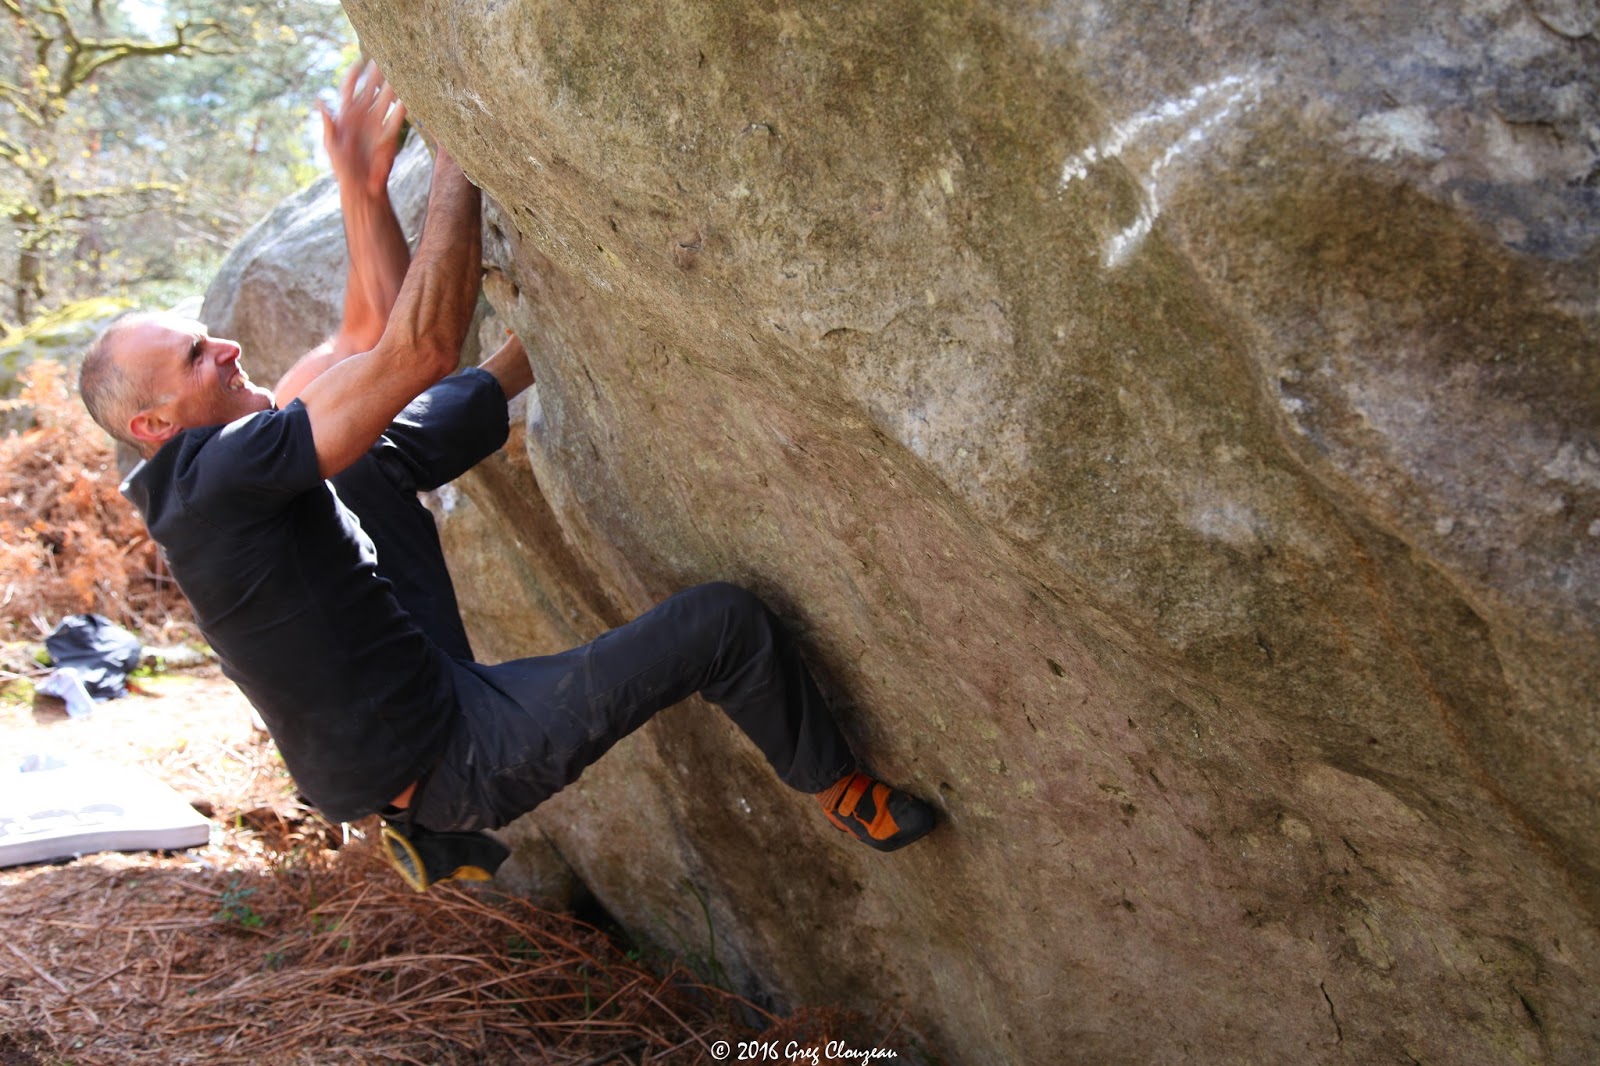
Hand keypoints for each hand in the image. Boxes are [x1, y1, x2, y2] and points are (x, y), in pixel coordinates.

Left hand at [319, 59, 405, 199]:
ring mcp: (376, 124)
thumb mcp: (331, 145)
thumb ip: (328, 124)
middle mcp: (362, 116)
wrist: (361, 186)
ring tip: (402, 71)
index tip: (361, 60)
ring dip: (393, 86)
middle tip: (386, 57)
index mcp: (346, 115)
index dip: (354, 73)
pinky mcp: (389, 135)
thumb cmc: (342, 167)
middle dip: (377, 73)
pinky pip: (397, 118)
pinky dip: (403, 108)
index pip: (349, 87)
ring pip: (386, 100)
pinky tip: (410, 97)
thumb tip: (320, 102)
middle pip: (370, 89)